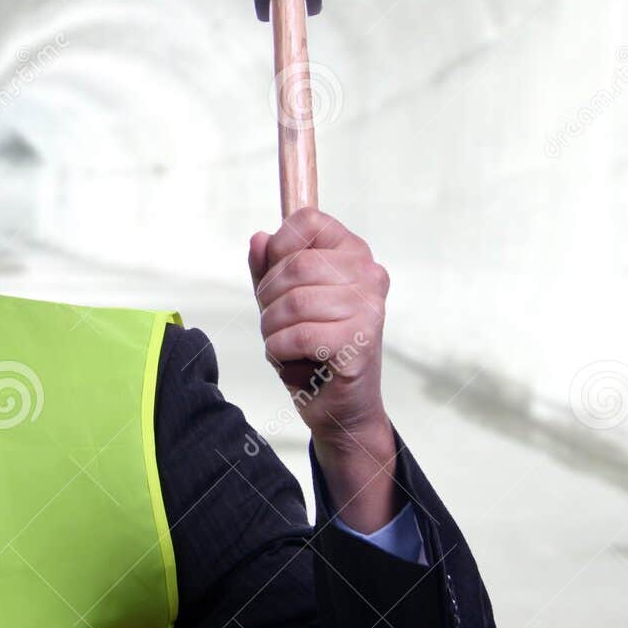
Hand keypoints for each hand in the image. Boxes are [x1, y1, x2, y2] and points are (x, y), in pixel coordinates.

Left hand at [248, 207, 400, 529]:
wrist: (339, 407)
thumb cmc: (312, 350)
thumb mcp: (282, 302)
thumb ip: (269, 268)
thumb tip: (258, 238)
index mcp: (354, 254)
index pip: (308, 220)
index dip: (279, 248)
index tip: (276, 279)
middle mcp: (369, 275)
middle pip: (295, 264)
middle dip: (269, 299)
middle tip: (276, 324)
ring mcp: (369, 307)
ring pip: (293, 303)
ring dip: (273, 330)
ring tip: (284, 345)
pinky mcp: (360, 341)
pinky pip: (299, 335)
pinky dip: (281, 351)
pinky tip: (293, 360)